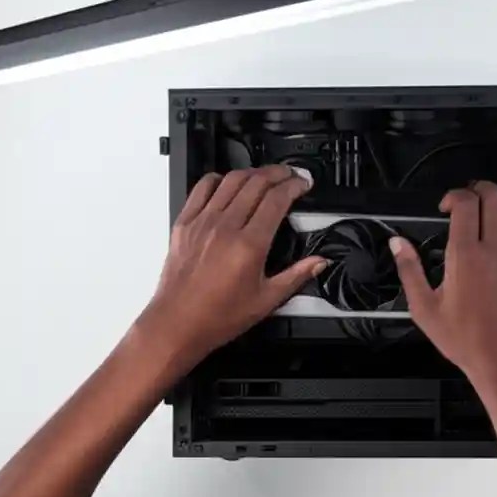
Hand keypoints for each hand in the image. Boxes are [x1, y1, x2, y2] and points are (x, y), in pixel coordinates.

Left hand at [139, 165, 325, 366]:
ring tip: (265, 175)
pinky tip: (227, 182)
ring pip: (231, 180)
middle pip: (256, 183)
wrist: (178, 324)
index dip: (294, 185)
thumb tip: (319, 262)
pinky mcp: (185, 224)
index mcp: (249, 245)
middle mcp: (225, 228)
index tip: (303, 184)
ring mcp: (203, 222)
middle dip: (278, 173)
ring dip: (252, 172)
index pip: (277, 199)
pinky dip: (218, 179)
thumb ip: (296, 276)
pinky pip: (202, 189)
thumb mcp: (266, 300)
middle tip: (290, 175)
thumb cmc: (217, 316)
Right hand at [389, 181, 496, 408]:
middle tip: (465, 201)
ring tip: (485, 210)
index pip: (466, 202)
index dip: (453, 195)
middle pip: (494, 195)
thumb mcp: (424, 308)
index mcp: (467, 256)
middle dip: (476, 189)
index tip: (445, 207)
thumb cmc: (466, 339)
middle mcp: (496, 250)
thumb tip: (398, 245)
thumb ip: (409, 270)